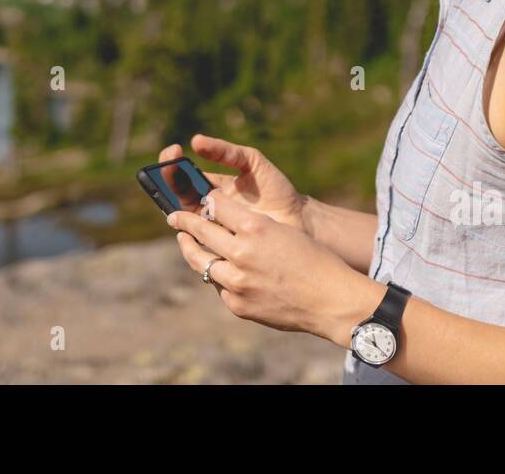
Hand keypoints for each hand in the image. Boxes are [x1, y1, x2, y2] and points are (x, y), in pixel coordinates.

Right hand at [159, 135, 308, 233]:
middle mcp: (207, 208)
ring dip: (175, 203)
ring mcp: (212, 228)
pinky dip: (190, 231)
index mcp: (212, 186)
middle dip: (168, 178)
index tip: (173, 152)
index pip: (182, 174)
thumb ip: (226, 152)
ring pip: (183, 218)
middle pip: (177, 194)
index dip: (173, 163)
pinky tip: (190, 217)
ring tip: (178, 187)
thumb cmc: (275, 189)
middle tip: (170, 166)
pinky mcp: (220, 247)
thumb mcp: (251, 161)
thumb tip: (196, 141)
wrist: (297, 218)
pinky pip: (197, 242)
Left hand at [167, 190, 372, 343]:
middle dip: (185, 222)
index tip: (196, 199)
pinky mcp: (237, 304)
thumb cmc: (314, 260)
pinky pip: (217, 285)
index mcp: (255, 227)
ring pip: (200, 261)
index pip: (216, 206)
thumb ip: (250, 228)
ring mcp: (236, 282)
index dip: (205, 201)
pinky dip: (216, 275)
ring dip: (190, 249)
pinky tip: (214, 270)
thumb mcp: (282, 232)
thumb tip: (223, 225)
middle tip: (174, 217)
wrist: (330, 301)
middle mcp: (241, 253)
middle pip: (201, 231)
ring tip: (184, 241)